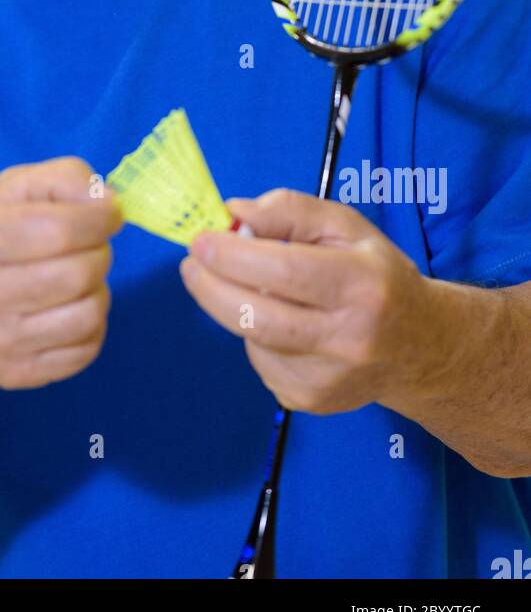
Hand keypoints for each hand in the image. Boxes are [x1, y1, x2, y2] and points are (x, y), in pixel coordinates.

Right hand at [0, 158, 122, 389]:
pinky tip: (67, 311)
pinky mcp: (15, 374)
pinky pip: (87, 349)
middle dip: (99, 252)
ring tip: (77, 279)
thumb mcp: (1, 194)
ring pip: (90, 313)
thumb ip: (58, 179)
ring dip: (98, 290)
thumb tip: (108, 201)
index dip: (101, 217)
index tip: (110, 213)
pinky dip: (92, 325)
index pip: (61, 228)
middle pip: (80, 272)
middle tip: (88, 246)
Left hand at [179, 188, 434, 414]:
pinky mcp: (309, 400)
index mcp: (363, 285)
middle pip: (256, 317)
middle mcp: (349, 339)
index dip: (233, 256)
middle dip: (210, 286)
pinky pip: (260, 361)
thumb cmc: (376, 274)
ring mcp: (328, 379)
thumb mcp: (345, 226)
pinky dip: (256, 335)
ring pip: (252, 338)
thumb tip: (234, 214)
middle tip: (191, 263)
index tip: (201, 240)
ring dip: (237, 307)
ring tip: (256, 287)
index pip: (285, 271)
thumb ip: (290, 211)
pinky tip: (284, 323)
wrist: (420, 347)